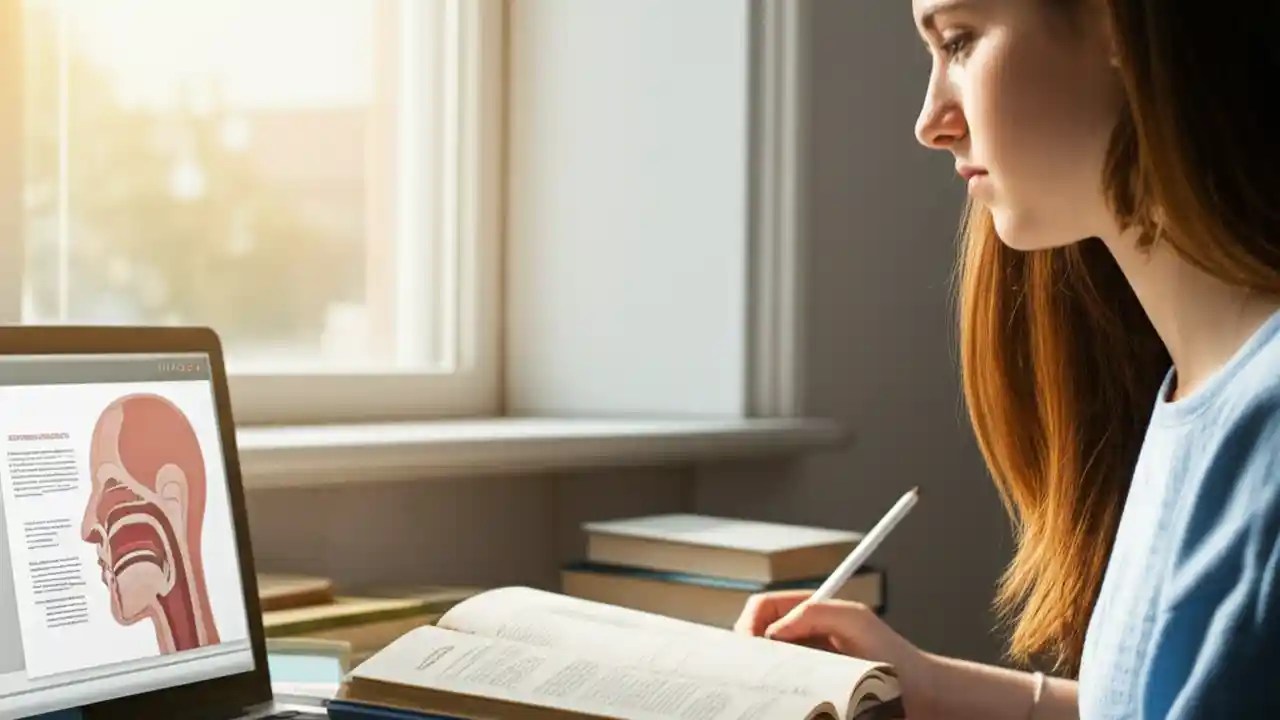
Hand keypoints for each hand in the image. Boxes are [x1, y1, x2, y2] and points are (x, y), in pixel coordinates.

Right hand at [734, 591, 935, 716]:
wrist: (921, 697)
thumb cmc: (895, 658)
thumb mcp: (855, 621)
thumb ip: (814, 612)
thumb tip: (773, 631)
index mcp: (811, 612)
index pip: (763, 607)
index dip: (749, 623)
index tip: (747, 646)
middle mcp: (803, 635)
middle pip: (757, 635)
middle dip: (747, 650)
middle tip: (747, 671)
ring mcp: (805, 664)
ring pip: (764, 665)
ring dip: (759, 673)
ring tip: (762, 687)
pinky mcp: (811, 689)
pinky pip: (780, 690)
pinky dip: (774, 693)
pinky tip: (778, 700)